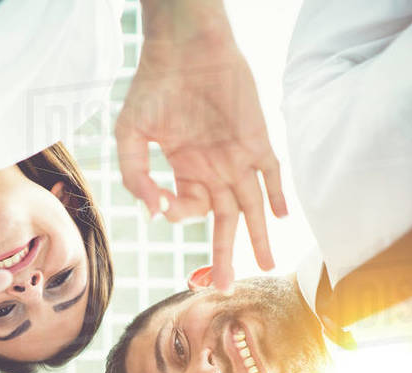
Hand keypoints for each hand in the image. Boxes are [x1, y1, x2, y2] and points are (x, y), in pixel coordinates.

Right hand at [116, 1, 286, 290]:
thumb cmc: (153, 87)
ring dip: (259, 236)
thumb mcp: (129, 135)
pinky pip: (272, 172)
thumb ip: (135, 176)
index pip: (189, 210)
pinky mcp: (257, 138)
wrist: (183, 47)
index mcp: (186, 170)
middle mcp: (214, 169)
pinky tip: (282, 216)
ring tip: (266, 264)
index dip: (177, 216)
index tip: (162, 204)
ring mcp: (237, 156)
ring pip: (252, 206)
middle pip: (224, 222)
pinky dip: (278, 193)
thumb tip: (152, 214)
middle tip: (222, 286)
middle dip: (223, 255)